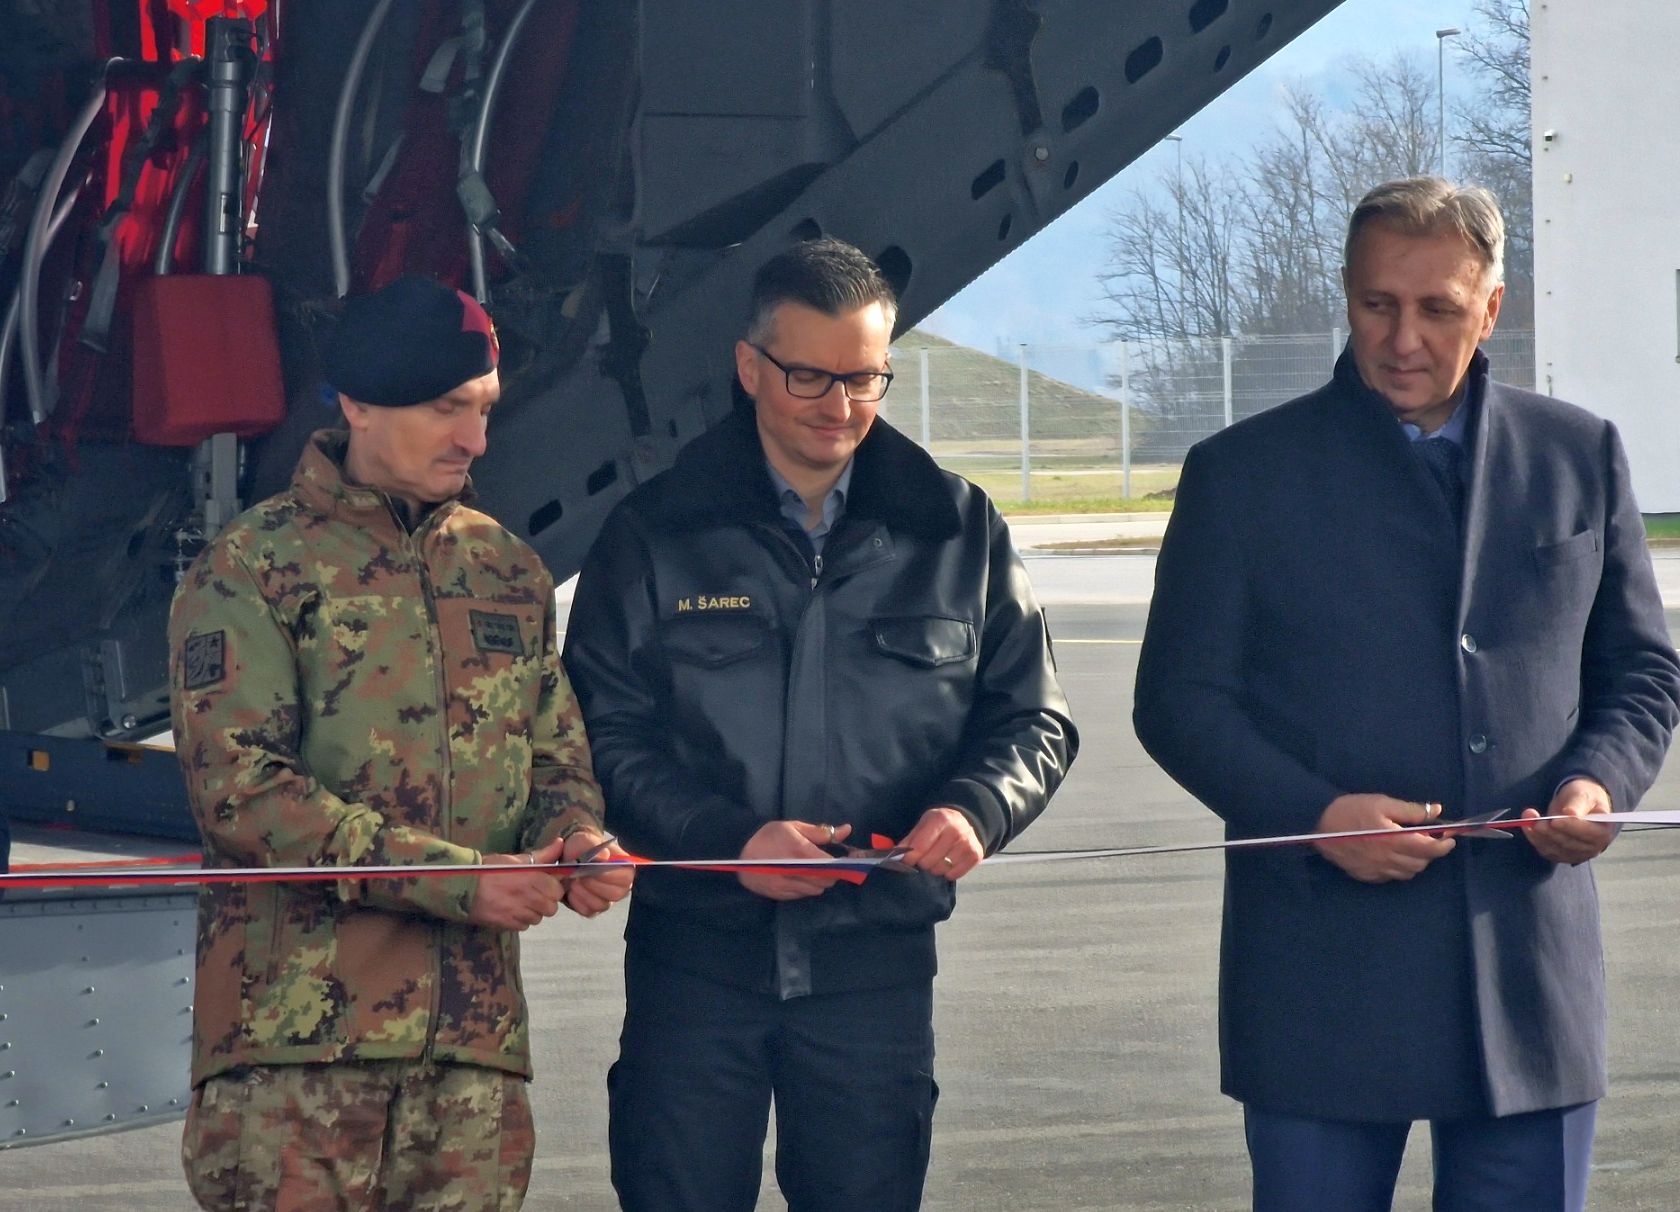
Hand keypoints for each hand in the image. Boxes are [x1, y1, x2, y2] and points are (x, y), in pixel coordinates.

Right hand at [468, 836, 564, 929]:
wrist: (462, 886)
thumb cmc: (489, 869)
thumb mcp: (516, 859)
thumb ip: (542, 855)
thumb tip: (560, 843)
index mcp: (533, 878)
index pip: (558, 890)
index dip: (552, 887)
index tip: (544, 883)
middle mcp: (529, 897)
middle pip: (551, 908)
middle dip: (545, 901)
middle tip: (533, 894)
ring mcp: (518, 913)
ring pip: (538, 918)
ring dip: (533, 912)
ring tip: (520, 902)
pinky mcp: (507, 925)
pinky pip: (524, 926)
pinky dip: (520, 920)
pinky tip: (511, 910)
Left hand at [562, 829, 634, 917]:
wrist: (570, 856)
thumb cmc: (582, 847)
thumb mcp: (585, 841)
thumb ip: (594, 846)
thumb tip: (604, 857)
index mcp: (625, 868)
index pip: (625, 878)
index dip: (607, 875)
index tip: (589, 868)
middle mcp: (621, 886)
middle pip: (615, 894)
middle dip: (594, 886)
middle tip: (579, 876)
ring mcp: (608, 899)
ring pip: (601, 905)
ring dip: (584, 893)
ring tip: (573, 881)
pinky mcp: (594, 909)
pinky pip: (588, 912)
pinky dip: (577, 901)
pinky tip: (571, 890)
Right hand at [738, 821, 851, 900]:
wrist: (738, 855)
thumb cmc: (767, 837)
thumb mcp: (792, 827)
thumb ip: (821, 832)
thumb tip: (847, 830)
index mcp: (799, 850)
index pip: (830, 865)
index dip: (841, 864)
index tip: (846, 860)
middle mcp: (794, 871)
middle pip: (826, 881)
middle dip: (832, 874)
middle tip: (829, 866)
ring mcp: (786, 885)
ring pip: (816, 890)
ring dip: (820, 882)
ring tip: (815, 871)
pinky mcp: (780, 895)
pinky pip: (803, 895)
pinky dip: (807, 888)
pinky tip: (802, 878)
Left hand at [898, 806, 983, 880]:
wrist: (964, 821)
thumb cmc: (939, 824)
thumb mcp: (923, 824)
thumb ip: (909, 840)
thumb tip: (895, 856)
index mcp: (940, 820)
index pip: (919, 847)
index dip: (909, 857)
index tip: (906, 860)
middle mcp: (956, 831)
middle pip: (929, 861)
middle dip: (922, 862)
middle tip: (924, 857)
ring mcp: (967, 844)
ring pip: (940, 870)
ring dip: (934, 868)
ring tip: (936, 859)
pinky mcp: (976, 855)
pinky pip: (954, 875)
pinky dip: (948, 873)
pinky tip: (948, 863)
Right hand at [1312, 794, 1455, 882]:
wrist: (1318, 825)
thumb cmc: (1351, 810)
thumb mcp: (1381, 803)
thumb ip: (1410, 810)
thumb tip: (1436, 811)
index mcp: (1395, 841)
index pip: (1430, 849)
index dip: (1444, 845)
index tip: (1450, 837)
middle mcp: (1389, 860)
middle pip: (1421, 863)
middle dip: (1430, 852)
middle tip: (1428, 838)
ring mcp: (1377, 871)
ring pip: (1408, 873)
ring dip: (1416, 862)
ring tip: (1411, 847)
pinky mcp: (1366, 876)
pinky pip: (1391, 877)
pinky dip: (1399, 868)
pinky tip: (1392, 856)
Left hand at [1522, 778, 1614, 864]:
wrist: (1578, 805)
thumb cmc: (1584, 797)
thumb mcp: (1583, 794)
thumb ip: (1578, 804)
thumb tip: (1571, 814)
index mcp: (1603, 832)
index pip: (1588, 833)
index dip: (1571, 827)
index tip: (1555, 820)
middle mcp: (1592, 847)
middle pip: (1568, 842)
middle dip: (1549, 831)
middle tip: (1534, 818)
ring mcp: (1576, 854)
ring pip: (1555, 849)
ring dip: (1538, 835)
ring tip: (1528, 817)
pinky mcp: (1561, 855)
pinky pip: (1546, 851)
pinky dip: (1535, 839)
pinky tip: (1527, 827)